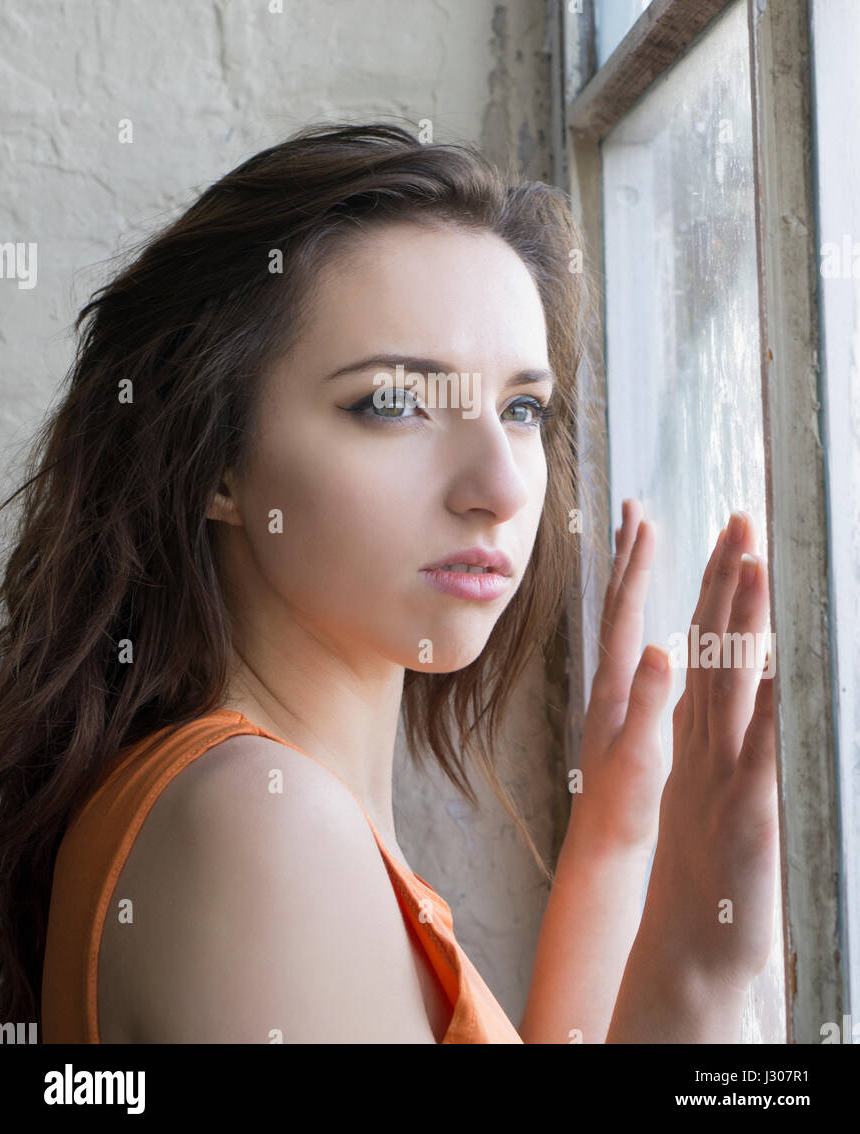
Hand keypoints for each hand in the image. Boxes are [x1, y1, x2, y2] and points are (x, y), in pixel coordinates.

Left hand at [568, 498, 672, 858]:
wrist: (600, 845)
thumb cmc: (622, 807)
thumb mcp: (641, 754)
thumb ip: (648, 702)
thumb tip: (658, 648)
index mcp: (614, 686)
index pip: (625, 612)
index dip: (637, 566)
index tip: (647, 521)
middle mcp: (606, 680)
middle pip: (614, 602)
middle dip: (627, 552)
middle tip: (633, 507)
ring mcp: (610, 692)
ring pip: (617, 620)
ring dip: (628, 576)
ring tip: (635, 543)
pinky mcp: (617, 709)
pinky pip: (626, 643)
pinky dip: (634, 613)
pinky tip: (642, 616)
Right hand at [636, 511, 777, 991]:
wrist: (688, 947)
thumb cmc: (706, 867)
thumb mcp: (709, 789)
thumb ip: (719, 736)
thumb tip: (732, 686)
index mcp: (697, 734)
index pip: (707, 643)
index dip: (718, 588)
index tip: (731, 537)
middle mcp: (707, 744)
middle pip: (716, 649)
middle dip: (729, 582)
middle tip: (740, 524)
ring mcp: (724, 774)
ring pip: (735, 685)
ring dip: (745, 625)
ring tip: (752, 569)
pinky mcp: (748, 814)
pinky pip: (764, 754)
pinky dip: (772, 711)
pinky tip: (783, 671)